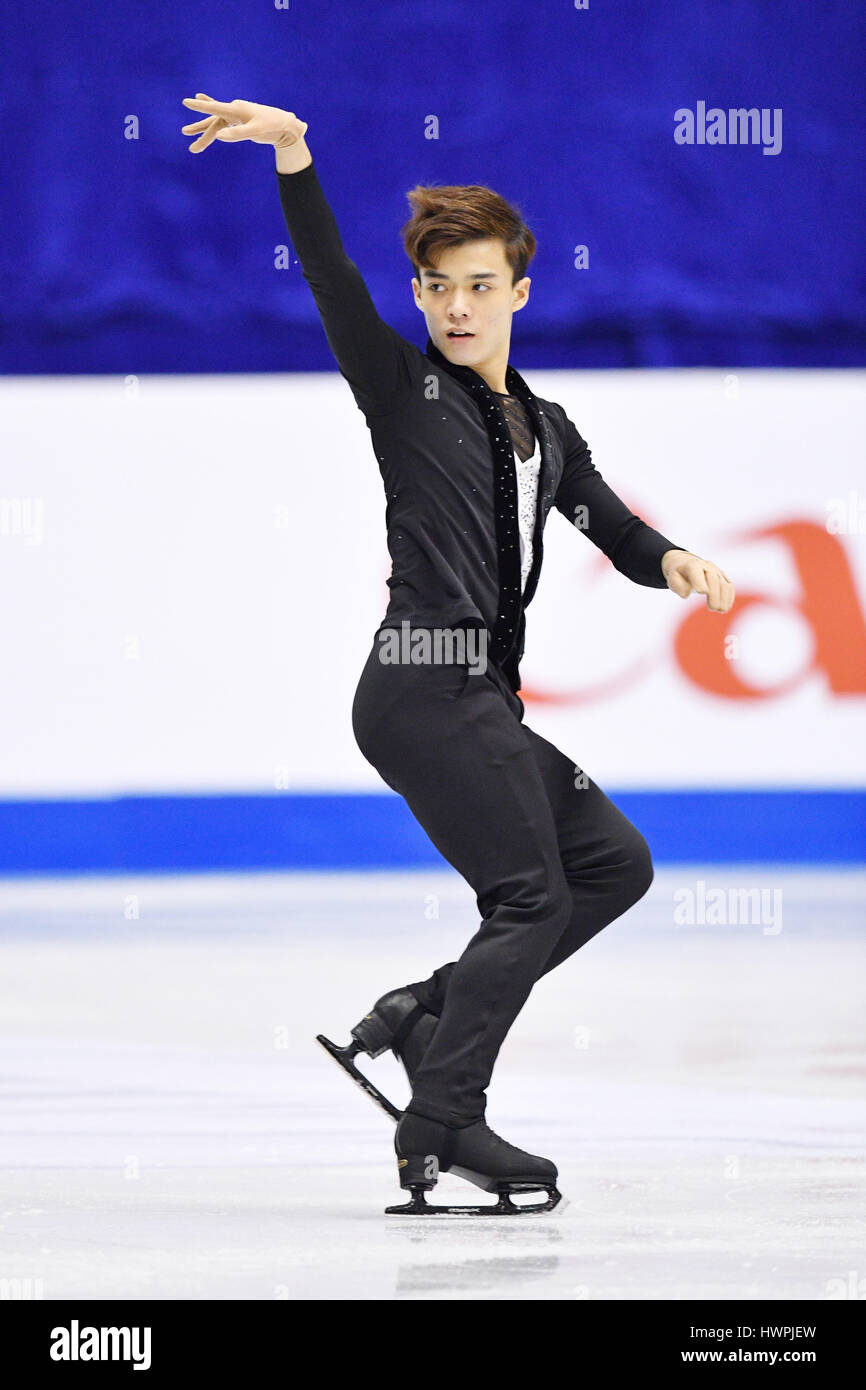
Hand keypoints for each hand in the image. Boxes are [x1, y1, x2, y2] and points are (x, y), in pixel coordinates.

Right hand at [181, 94, 307, 152]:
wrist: (284, 126)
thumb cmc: (271, 126)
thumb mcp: (255, 131)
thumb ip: (237, 133)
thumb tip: (218, 136)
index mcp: (237, 109)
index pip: (215, 108)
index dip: (201, 106)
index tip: (186, 102)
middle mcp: (234, 110)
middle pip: (214, 121)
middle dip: (201, 130)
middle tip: (185, 134)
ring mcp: (236, 116)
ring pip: (216, 124)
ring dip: (204, 132)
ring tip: (189, 137)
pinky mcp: (238, 122)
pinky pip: (222, 123)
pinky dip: (213, 125)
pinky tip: (206, 126)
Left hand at [661, 549, 734, 611]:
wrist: (686, 564)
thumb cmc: (679, 574)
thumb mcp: (672, 579)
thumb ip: (677, 585)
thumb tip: (687, 594)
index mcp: (692, 565)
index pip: (696, 571)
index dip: (700, 581)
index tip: (701, 592)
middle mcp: (706, 566)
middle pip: (714, 579)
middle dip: (715, 595)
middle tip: (712, 608)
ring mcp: (716, 571)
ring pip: (724, 583)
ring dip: (724, 598)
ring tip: (721, 610)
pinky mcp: (722, 576)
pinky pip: (729, 586)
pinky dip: (729, 597)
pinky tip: (725, 607)